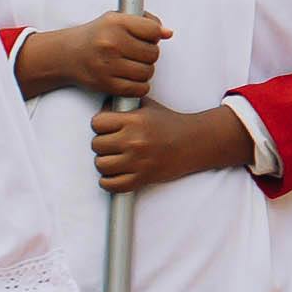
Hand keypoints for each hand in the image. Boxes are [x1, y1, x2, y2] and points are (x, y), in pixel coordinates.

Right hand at [19, 10, 167, 99]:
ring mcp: (108, 64)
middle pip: (153, 53)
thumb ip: (145, 22)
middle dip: (149, 54)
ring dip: (144, 71)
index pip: (153, 30)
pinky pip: (139, 89)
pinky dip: (139, 86)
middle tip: (137, 53)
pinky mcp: (106, 84)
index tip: (146, 38)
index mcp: (115, 23)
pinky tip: (130, 78)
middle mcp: (111, 43)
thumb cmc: (96, 36)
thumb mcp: (116, 18)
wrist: (67, 55)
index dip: (154, 36)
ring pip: (147, 72)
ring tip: (133, 65)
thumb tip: (168, 33)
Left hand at [89, 101, 254, 193]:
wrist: (195, 142)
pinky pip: (112, 185)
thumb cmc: (170, 124)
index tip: (107, 128)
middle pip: (96, 144)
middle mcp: (134, 140)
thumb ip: (124, 106)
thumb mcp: (147, 107)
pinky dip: (110, 182)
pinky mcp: (143, 178)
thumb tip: (102, 109)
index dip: (100, 125)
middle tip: (113, 144)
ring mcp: (138, 161)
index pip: (97, 123)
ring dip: (106, 163)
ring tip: (116, 159)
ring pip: (101, 165)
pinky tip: (117, 174)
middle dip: (103, 144)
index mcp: (134, 120)